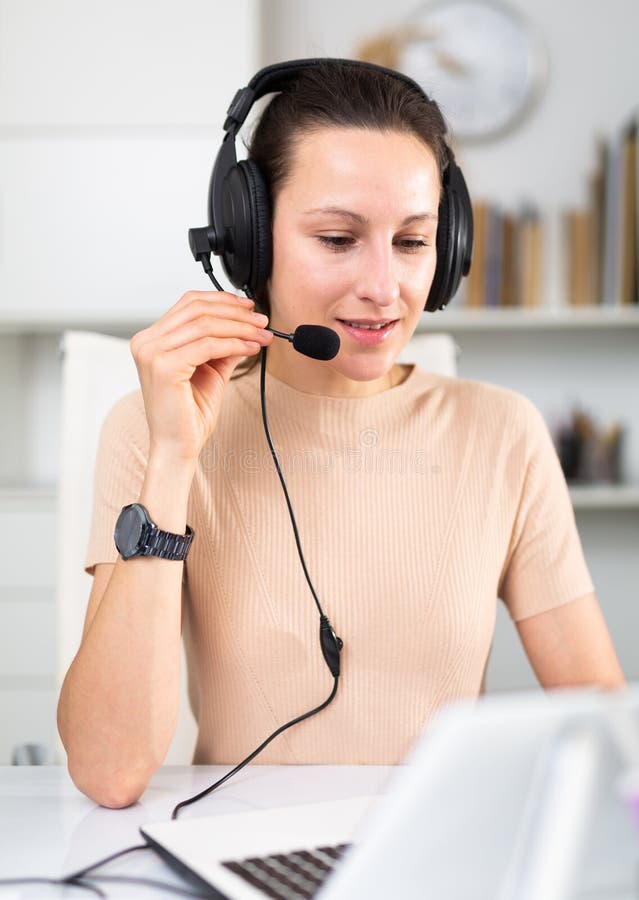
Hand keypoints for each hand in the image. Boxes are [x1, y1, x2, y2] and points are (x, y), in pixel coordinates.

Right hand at [130, 290, 272, 463]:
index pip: (189, 304)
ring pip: (205, 325)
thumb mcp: (211, 370)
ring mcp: (151, 353)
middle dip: (236, 313)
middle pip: (197, 309)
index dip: (222, 301)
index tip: (249, 308)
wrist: (178, 446)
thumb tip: (247, 325)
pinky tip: (251, 348)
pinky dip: (234, 343)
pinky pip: (208, 345)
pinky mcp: (164, 367)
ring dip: (240, 327)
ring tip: (262, 335)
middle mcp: (146, 342)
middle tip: (262, 321)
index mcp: (152, 339)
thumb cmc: (189, 414)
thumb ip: (223, 345)